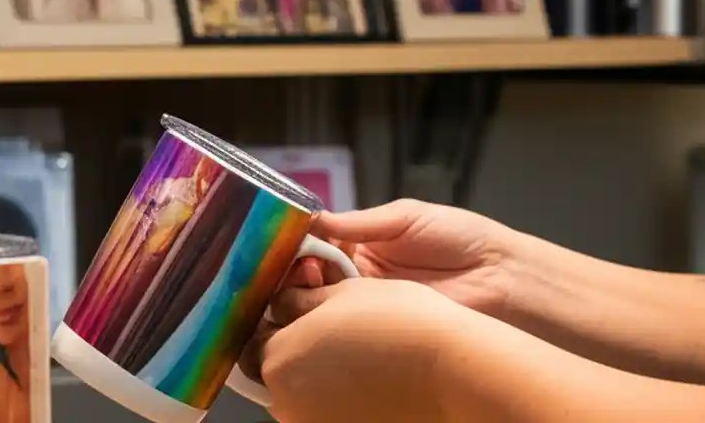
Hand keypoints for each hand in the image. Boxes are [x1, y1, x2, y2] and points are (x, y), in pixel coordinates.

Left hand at [253, 278, 473, 422]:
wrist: (452, 370)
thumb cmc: (400, 322)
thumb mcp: (344, 292)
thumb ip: (300, 300)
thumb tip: (282, 305)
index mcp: (279, 359)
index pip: (252, 343)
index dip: (274, 324)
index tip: (295, 312)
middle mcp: (286, 401)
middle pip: (275, 373)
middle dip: (294, 352)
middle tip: (328, 330)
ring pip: (302, 395)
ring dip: (317, 376)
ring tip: (355, 353)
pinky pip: (327, 411)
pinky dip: (339, 398)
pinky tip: (369, 379)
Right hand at [289, 200, 516, 316]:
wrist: (498, 278)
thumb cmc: (460, 237)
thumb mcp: (406, 217)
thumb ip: (361, 221)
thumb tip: (316, 218)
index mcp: (366, 240)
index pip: (320, 241)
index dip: (301, 242)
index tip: (287, 241)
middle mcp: (361, 272)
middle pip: (312, 272)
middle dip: (299, 268)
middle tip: (302, 267)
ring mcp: (367, 301)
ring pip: (321, 298)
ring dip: (308, 290)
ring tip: (311, 281)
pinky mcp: (378, 326)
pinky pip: (343, 321)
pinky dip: (327, 313)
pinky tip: (323, 304)